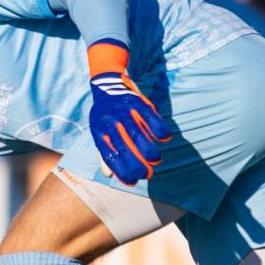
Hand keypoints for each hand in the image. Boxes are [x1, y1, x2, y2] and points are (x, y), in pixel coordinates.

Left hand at [87, 40, 171, 184]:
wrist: (107, 82)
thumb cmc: (104, 114)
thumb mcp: (99, 131)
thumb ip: (104, 152)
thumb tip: (109, 174)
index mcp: (98, 131)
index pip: (109, 155)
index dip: (121, 170)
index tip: (132, 181)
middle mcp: (109, 121)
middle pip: (124, 145)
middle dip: (136, 163)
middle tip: (148, 174)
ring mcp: (123, 110)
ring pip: (137, 132)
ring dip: (148, 148)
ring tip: (157, 160)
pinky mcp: (136, 101)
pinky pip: (149, 115)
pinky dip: (158, 127)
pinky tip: (165, 138)